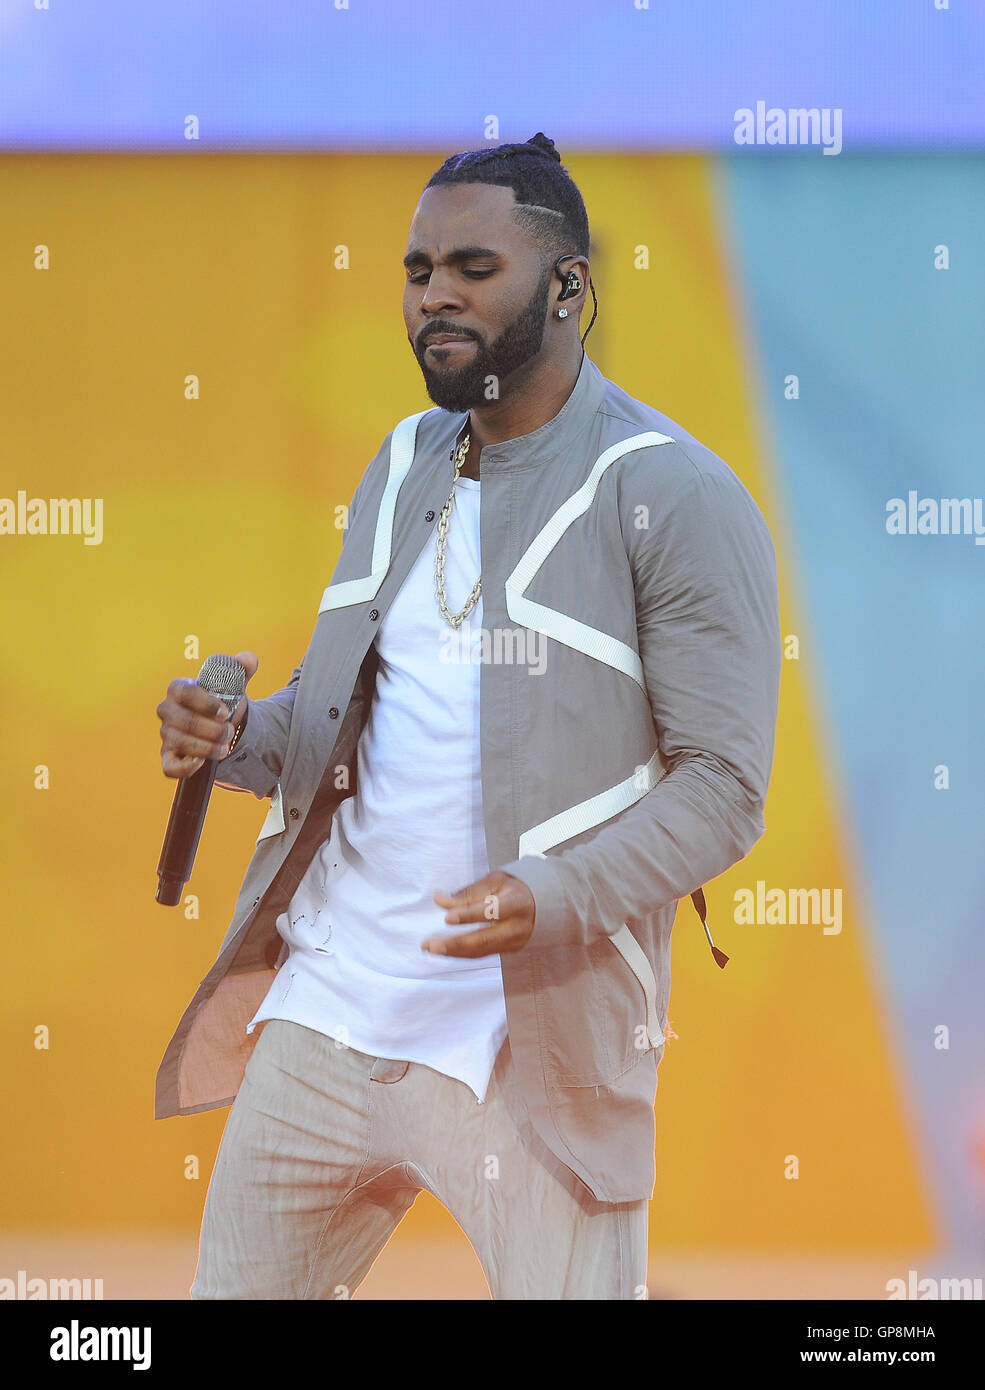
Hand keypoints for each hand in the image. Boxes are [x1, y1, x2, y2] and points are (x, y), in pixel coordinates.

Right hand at [157, 649, 257, 778]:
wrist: (218, 724)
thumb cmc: (221, 701)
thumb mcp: (233, 684)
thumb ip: (242, 670)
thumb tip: (248, 659)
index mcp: (178, 688)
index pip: (185, 692)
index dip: (206, 703)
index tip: (225, 712)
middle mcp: (166, 710)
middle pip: (185, 722)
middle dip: (212, 730)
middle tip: (229, 732)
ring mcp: (165, 734)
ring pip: (180, 743)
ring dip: (207, 748)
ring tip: (225, 747)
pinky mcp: (168, 756)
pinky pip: (169, 767)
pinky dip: (185, 767)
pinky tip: (201, 762)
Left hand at [423, 871, 535, 957]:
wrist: (542, 905)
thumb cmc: (515, 889)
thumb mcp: (496, 881)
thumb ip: (469, 892)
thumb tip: (441, 900)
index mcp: (517, 903)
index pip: (491, 911)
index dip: (469, 915)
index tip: (447, 917)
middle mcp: (517, 927)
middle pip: (484, 939)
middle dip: (455, 944)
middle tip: (431, 945)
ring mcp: (514, 942)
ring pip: (480, 951)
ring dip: (453, 952)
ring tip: (431, 948)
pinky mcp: (508, 951)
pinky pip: (482, 954)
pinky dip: (461, 953)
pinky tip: (445, 950)